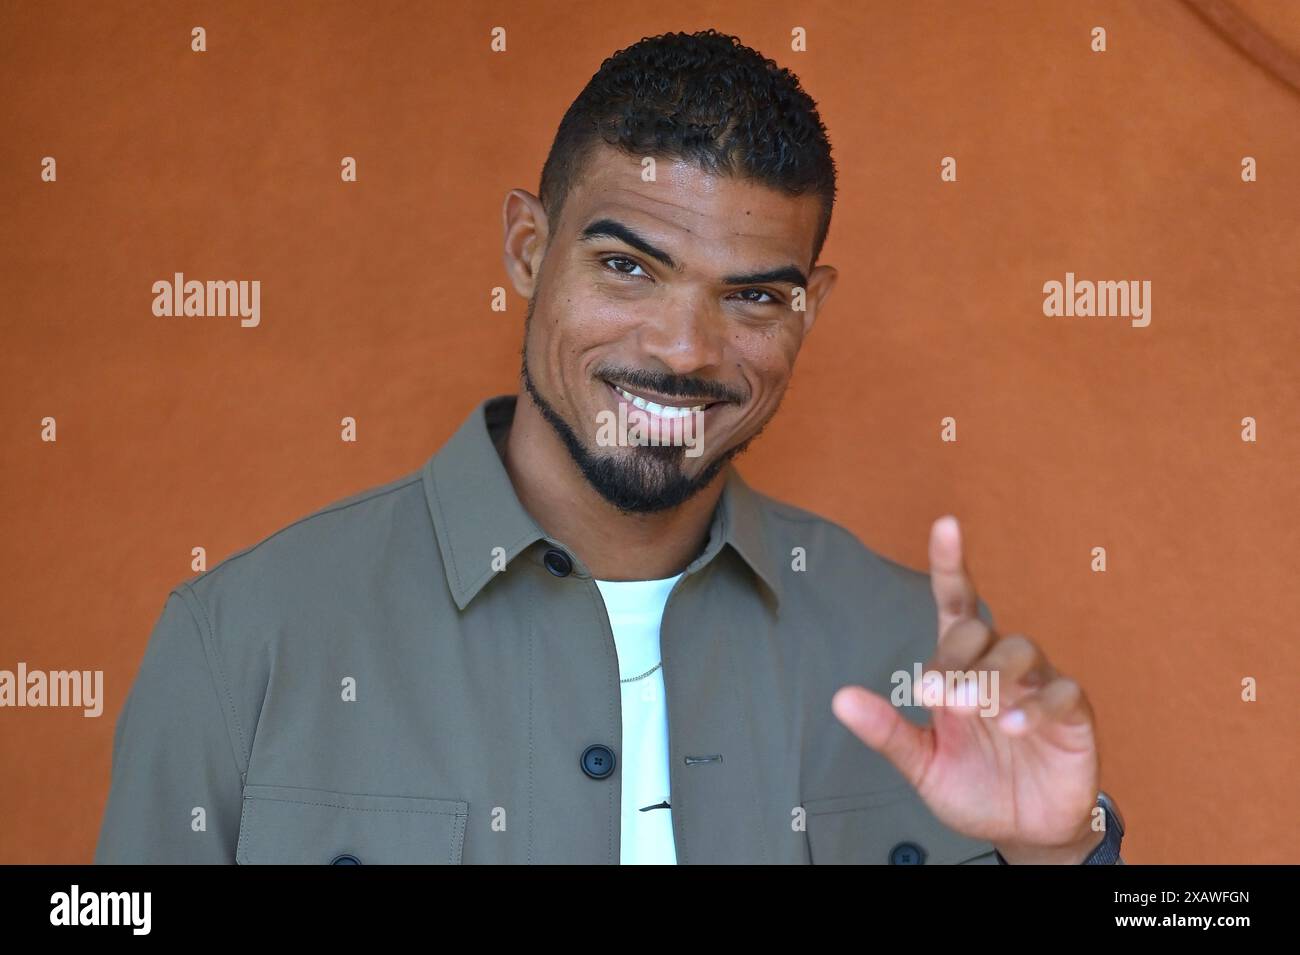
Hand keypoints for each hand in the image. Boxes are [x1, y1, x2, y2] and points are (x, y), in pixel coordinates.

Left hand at [831, 515, 1103, 862]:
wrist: (1023, 829)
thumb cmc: (973, 786)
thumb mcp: (922, 763)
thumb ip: (888, 732)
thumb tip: (840, 699)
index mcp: (959, 667)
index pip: (956, 603)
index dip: (951, 564)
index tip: (946, 525)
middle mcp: (998, 666)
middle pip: (981, 631)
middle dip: (957, 659)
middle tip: (940, 698)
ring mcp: (1038, 685)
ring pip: (1022, 650)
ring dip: (994, 677)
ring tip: (978, 711)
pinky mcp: (1072, 713)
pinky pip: (1062, 692)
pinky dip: (1038, 705)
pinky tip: (1016, 727)